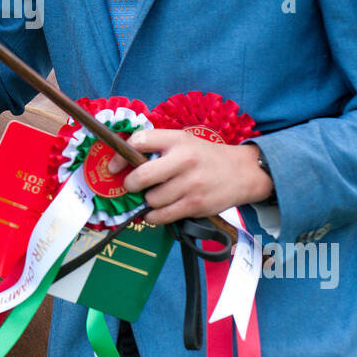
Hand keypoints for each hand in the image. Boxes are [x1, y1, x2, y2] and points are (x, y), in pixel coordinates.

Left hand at [106, 131, 273, 225]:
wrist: (242, 172)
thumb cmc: (206, 157)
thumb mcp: (185, 141)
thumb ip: (159, 147)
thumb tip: (125, 161)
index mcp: (178, 140)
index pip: (140, 141)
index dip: (121, 155)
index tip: (114, 166)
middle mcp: (184, 160)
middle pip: (142, 176)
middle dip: (130, 184)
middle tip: (131, 186)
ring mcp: (190, 184)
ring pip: (151, 199)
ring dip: (147, 201)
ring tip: (154, 196)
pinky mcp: (195, 205)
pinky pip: (162, 216)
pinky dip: (153, 216)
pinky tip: (157, 211)